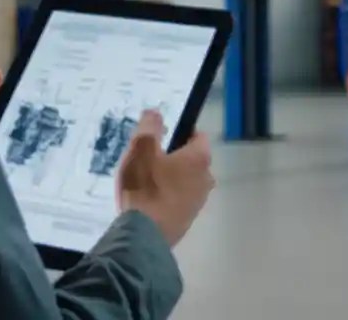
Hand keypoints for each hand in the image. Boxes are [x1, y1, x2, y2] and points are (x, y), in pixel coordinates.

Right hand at [116, 110, 214, 246]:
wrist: (143, 235)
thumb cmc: (145, 186)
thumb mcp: (141, 149)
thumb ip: (149, 126)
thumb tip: (156, 112)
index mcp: (200, 158)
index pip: (198, 135)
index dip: (181, 131)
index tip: (160, 136)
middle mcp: (206, 178)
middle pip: (192, 159)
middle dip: (174, 155)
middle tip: (148, 158)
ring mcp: (199, 201)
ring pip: (186, 180)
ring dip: (171, 177)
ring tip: (145, 179)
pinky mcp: (188, 219)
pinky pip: (179, 199)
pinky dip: (168, 195)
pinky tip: (148, 199)